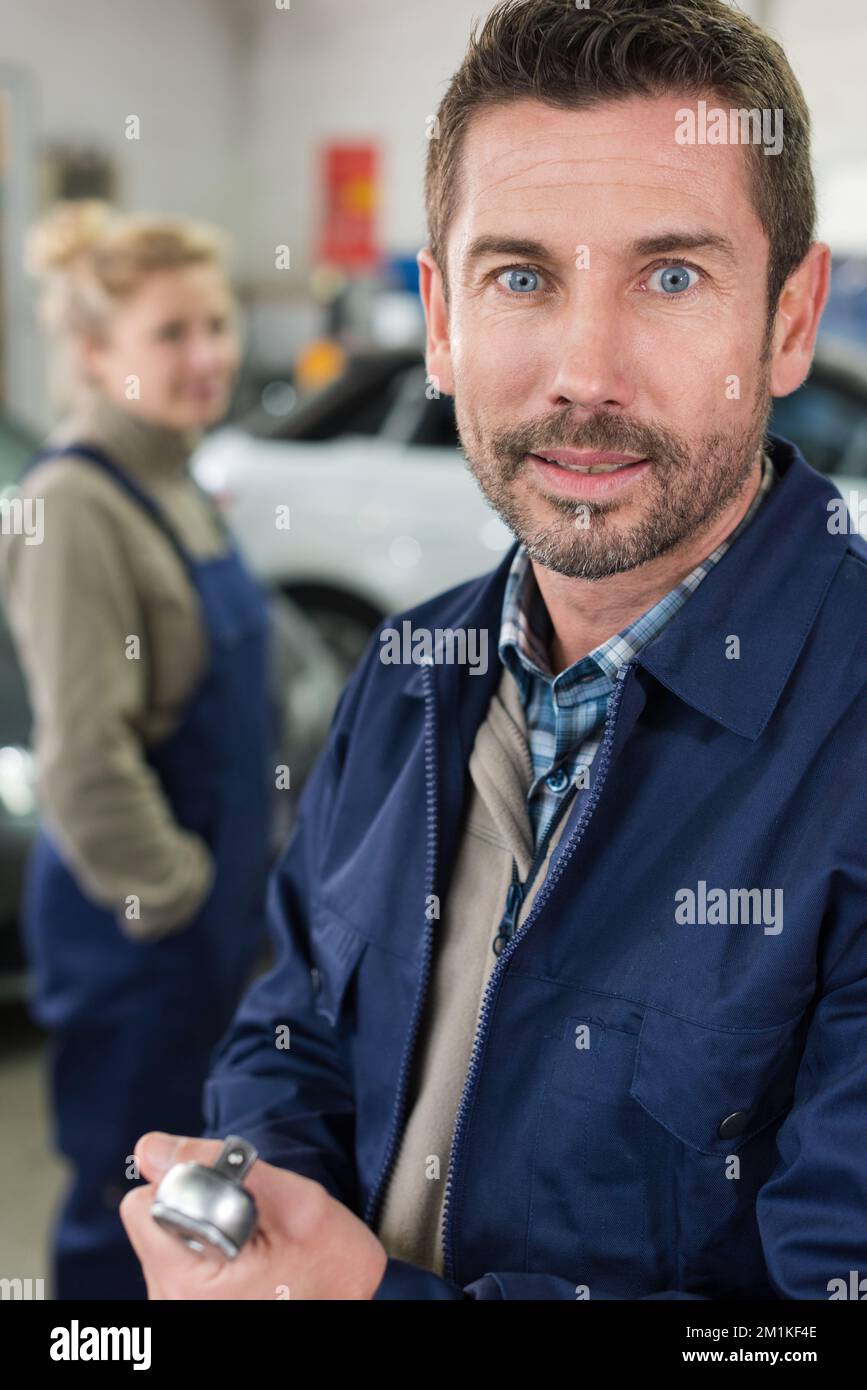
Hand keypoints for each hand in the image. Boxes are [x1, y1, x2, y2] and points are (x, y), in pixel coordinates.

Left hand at [120, 1132, 388, 1299]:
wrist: (352, 1308)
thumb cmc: (332, 1267)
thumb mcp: (295, 1203)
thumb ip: (219, 1168)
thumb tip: (151, 1148)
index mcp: (188, 1281)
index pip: (143, 1204)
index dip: (188, 1182)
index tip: (231, 1195)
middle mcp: (170, 1301)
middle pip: (153, 1220)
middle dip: (197, 1204)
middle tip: (250, 1220)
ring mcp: (176, 1308)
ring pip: (167, 1237)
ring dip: (206, 1226)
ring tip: (255, 1243)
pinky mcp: (185, 1307)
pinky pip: (180, 1259)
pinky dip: (210, 1248)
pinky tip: (248, 1260)